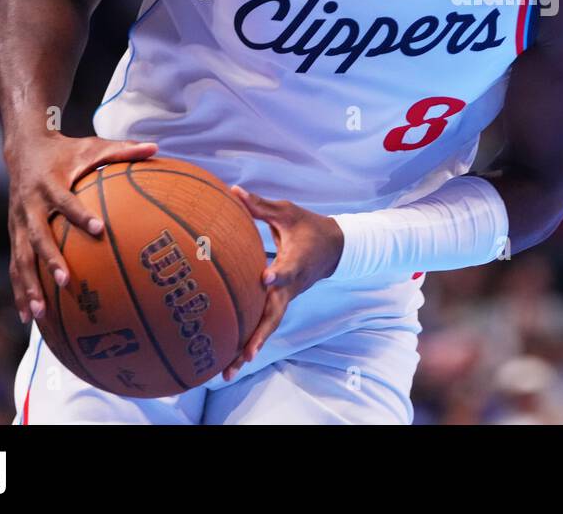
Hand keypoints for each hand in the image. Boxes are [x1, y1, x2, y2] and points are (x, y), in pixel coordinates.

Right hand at [5, 132, 157, 323]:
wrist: (23, 148)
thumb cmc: (66, 151)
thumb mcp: (93, 146)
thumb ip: (123, 149)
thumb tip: (156, 146)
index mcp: (49, 184)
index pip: (65, 201)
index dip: (79, 214)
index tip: (99, 229)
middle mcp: (29, 206)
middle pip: (36, 237)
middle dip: (50, 260)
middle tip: (66, 282)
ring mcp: (17, 223)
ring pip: (20, 258)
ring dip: (28, 286)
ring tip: (39, 313)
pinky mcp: (13, 234)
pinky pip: (15, 266)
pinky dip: (19, 290)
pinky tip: (26, 317)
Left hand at [222, 186, 343, 381]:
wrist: (335, 248)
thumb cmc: (308, 227)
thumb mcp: (287, 212)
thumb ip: (259, 205)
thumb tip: (232, 190)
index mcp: (295, 261)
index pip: (286, 269)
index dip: (277, 274)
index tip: (266, 279)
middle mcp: (291, 286)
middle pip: (275, 315)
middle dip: (259, 336)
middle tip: (244, 356)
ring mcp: (285, 298)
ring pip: (267, 327)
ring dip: (249, 349)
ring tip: (227, 372)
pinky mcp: (279, 303)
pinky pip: (263, 324)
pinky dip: (248, 343)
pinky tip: (228, 362)